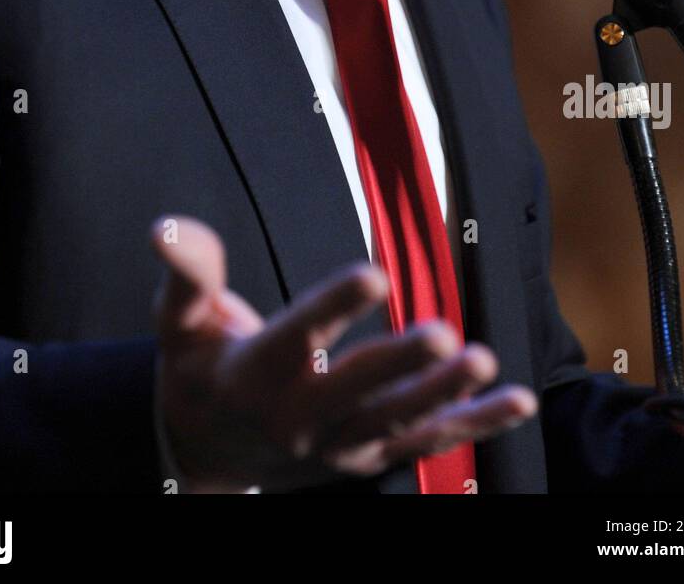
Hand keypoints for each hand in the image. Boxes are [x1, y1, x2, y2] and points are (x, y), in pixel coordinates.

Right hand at [149, 214, 538, 492]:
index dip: (333, 306)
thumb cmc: (198, 368)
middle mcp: (298, 418)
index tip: (373, 272)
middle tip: (440, 333)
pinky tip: (517, 399)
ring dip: (443, 396)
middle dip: (398, 364)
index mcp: (253, 374)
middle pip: (354, 390)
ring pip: (396, 422)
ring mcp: (338, 445)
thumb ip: (188, 271)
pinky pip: (425, 442)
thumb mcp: (178, 321)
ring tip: (483, 361)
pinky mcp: (367, 457)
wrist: (206, 455)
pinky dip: (474, 424)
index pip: (296, 336)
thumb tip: (166, 226)